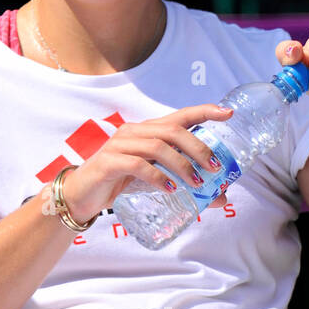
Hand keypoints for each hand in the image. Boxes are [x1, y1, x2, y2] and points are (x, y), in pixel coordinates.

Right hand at [62, 104, 236, 221]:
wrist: (81, 195)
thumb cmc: (119, 183)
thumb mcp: (155, 181)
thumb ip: (184, 184)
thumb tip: (222, 197)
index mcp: (147, 131)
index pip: (179, 116)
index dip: (204, 112)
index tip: (227, 113)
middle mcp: (134, 132)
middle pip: (173, 130)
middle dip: (198, 148)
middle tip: (215, 168)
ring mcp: (119, 145)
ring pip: (157, 146)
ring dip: (181, 165)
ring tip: (196, 183)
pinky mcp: (108, 162)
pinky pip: (137, 164)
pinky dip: (157, 176)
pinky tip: (170, 188)